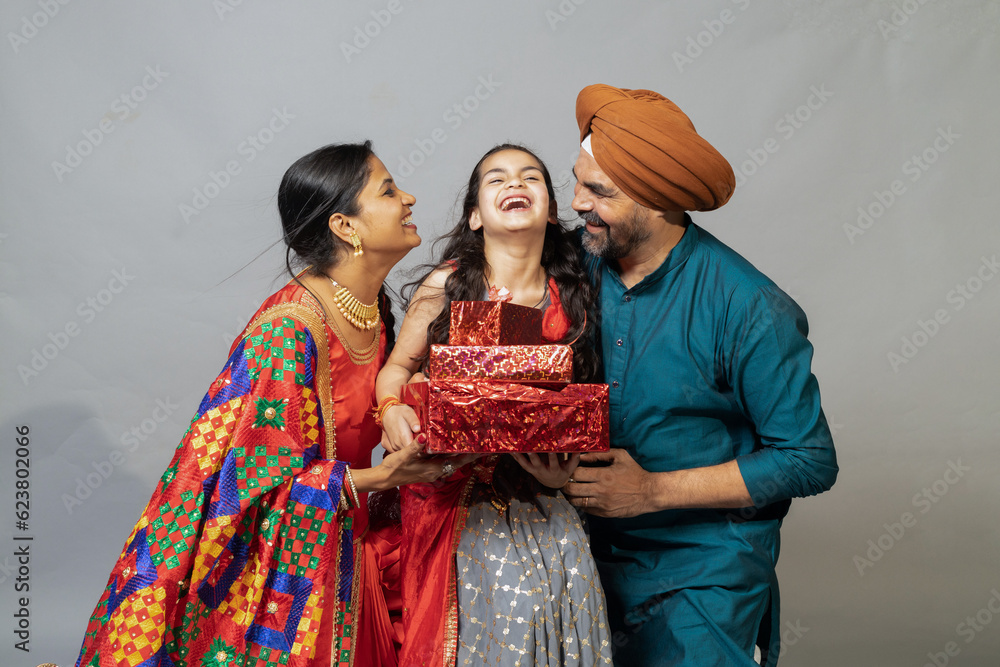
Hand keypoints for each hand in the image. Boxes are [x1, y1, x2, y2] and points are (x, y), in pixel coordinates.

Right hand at [356, 437, 477, 490]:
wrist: (383, 479)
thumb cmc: (393, 468)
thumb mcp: (404, 455)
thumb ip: (415, 445)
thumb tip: (423, 435)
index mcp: (433, 469)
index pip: (457, 462)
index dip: (469, 457)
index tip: (482, 450)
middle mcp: (435, 472)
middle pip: (456, 462)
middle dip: (467, 454)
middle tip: (479, 444)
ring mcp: (430, 471)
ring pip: (449, 461)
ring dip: (458, 454)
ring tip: (468, 443)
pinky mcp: (426, 469)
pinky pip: (441, 461)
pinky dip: (448, 454)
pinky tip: (448, 447)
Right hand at [381, 403, 419, 452]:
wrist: (386, 411)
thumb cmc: (399, 411)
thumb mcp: (409, 413)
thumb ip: (414, 421)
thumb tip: (418, 429)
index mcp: (403, 437)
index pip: (416, 451)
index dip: (423, 448)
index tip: (426, 442)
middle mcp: (397, 444)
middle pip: (411, 454)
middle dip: (418, 449)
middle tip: (423, 440)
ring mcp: (392, 446)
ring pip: (405, 454)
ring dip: (411, 449)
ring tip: (415, 439)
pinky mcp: (388, 446)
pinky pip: (399, 452)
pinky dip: (404, 449)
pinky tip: (407, 440)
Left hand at [511, 452, 579, 488]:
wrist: (553, 483)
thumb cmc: (564, 472)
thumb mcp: (571, 467)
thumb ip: (575, 458)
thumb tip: (580, 447)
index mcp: (554, 470)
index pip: (553, 463)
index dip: (552, 456)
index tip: (551, 449)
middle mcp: (543, 471)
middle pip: (537, 464)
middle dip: (533, 457)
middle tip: (529, 449)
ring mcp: (534, 470)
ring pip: (525, 464)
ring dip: (519, 457)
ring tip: (513, 449)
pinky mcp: (528, 469)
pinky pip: (520, 463)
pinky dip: (515, 456)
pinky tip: (509, 449)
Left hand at [563, 449, 655, 517]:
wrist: (648, 493)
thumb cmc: (634, 472)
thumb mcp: (620, 456)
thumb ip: (600, 454)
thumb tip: (582, 455)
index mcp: (604, 475)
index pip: (576, 474)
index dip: (570, 471)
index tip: (570, 469)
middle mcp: (601, 491)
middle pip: (572, 489)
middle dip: (565, 485)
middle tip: (565, 481)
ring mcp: (602, 504)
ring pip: (576, 502)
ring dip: (570, 496)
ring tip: (572, 491)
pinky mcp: (605, 513)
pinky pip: (586, 510)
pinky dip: (582, 504)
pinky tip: (583, 498)